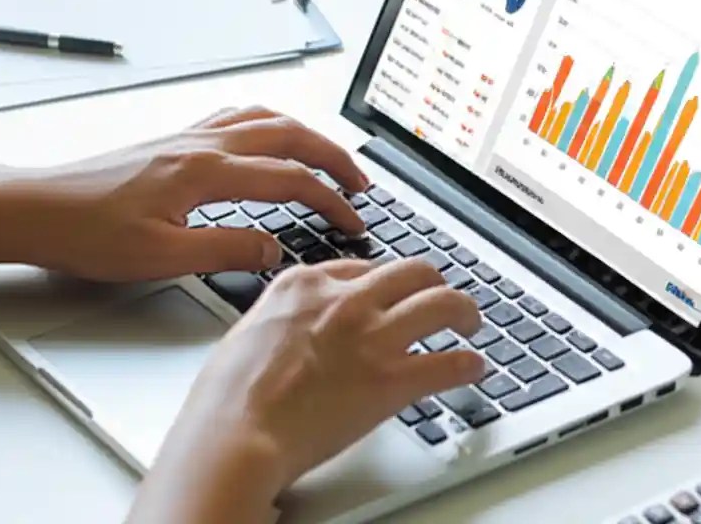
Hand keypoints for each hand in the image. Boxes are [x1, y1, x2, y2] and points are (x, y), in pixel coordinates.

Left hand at [4, 107, 367, 281]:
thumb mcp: (162, 257)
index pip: (290, 180)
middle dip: (332, 156)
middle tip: (359, 182)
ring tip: (326, 158)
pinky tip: (268, 140)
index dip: (330, 201)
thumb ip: (227, 249)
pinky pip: (234, 118)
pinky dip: (268, 125)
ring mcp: (186, 138)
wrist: (34, 210)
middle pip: (288, 135)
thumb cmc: (86, 234)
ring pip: (263, 119)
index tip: (353, 220)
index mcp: (205, 172)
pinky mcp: (172, 143)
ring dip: (303, 135)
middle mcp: (200, 145)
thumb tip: (275, 249)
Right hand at [127, 259, 484, 523]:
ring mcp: (372, 336)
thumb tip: (293, 331)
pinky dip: (467, 365)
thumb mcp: (247, 333)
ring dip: (464, 312)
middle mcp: (345, 301)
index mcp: (305, 285)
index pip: (362, 266)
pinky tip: (473, 368)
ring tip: (470, 322)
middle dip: (433, 282)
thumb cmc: (228, 397)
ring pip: (443, 303)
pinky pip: (448, 363)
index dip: (384, 281)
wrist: (234, 433)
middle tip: (441, 298)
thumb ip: (283, 322)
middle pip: (412, 271)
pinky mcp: (392, 379)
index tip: (392, 292)